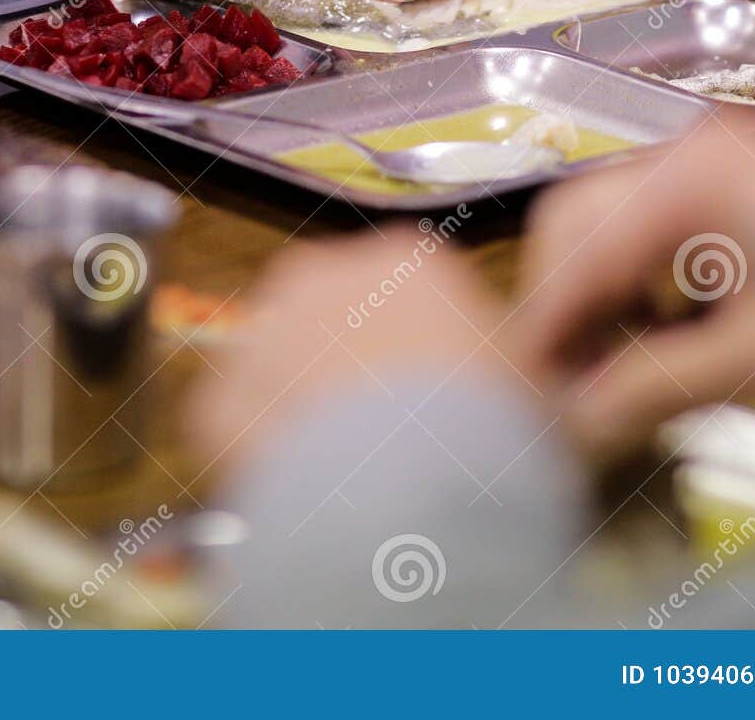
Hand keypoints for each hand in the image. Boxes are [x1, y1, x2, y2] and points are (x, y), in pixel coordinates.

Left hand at [187, 230, 517, 474]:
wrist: (409, 491)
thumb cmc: (492, 431)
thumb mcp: (538, 392)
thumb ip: (513, 376)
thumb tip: (520, 396)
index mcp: (408, 261)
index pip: (412, 289)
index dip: (426, 347)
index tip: (440, 396)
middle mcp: (323, 277)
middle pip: (335, 315)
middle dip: (352, 366)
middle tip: (387, 437)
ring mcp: (262, 334)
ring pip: (280, 365)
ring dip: (301, 405)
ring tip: (342, 473)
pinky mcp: (216, 399)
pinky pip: (236, 426)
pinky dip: (258, 456)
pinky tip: (298, 493)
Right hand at [512, 121, 754, 462]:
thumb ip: (657, 385)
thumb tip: (579, 421)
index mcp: (691, 180)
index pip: (578, 247)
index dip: (545, 319)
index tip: (526, 377)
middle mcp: (682, 153)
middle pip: (573, 221)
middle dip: (558, 299)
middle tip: (562, 371)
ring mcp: (696, 160)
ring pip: (597, 220)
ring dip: (589, 289)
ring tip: (603, 359)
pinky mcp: (711, 178)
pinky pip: (635, 221)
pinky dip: (625, 276)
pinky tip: (645, 328)